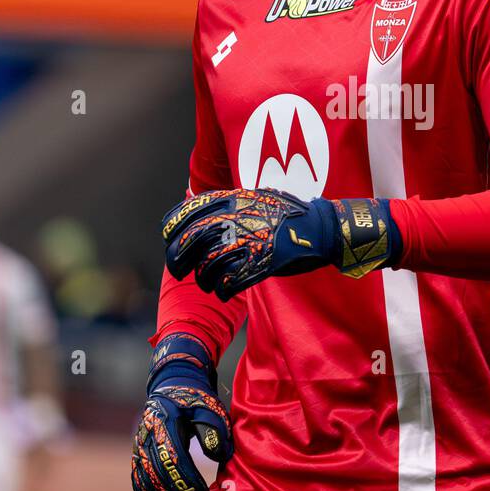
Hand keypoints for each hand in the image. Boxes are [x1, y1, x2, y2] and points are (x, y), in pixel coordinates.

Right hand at [130, 333, 232, 490]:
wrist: (172, 384)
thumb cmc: (195, 398)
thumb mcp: (210, 406)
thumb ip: (215, 430)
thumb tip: (218, 457)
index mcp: (165, 424)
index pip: (175, 463)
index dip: (190, 486)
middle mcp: (147, 437)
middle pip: (159, 478)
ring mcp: (139, 447)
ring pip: (146, 484)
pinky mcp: (138, 455)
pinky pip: (139, 483)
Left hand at [160, 188, 400, 301]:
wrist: (322, 228)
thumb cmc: (289, 215)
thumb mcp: (256, 198)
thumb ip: (229, 205)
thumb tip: (199, 211)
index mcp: (233, 200)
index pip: (189, 211)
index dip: (172, 228)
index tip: (168, 239)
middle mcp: (237, 217)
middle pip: (192, 239)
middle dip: (178, 258)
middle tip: (178, 269)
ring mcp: (250, 239)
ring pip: (209, 264)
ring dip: (203, 278)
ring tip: (208, 284)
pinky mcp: (262, 262)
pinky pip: (231, 280)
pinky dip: (223, 289)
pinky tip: (225, 292)